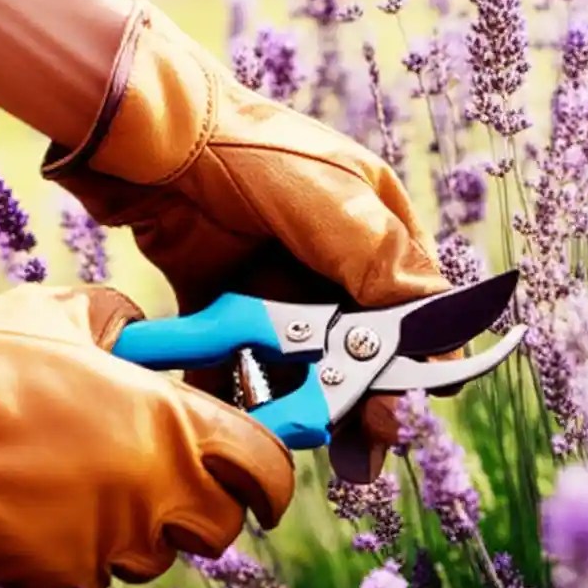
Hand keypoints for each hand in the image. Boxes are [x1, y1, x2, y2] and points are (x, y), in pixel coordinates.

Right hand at [0, 285, 293, 587]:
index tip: (266, 479)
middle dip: (205, 509)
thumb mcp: (70, 314)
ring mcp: (107, 541)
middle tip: (173, 484)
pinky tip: (45, 518)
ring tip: (89, 490)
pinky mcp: (58, 579)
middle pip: (220, 529)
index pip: (266, 468)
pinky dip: (77, 559)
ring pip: (154, 558)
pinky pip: (90, 581)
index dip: (272, 476)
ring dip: (137, 532)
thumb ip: (126, 326)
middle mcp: (153, 490)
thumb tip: (142, 335)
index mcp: (170, 424)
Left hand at [41, 0, 455, 481]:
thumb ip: (384, 266)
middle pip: (351, 346)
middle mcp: (327, 258)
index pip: (407, 309)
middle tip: (361, 450)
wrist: (149, 137)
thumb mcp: (336, 200)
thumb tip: (438, 327)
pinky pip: (230, 356)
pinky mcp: (217, 293)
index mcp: (373, 227)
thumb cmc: (251, 150)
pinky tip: (230, 423)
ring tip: (296, 444)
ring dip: (295, 404)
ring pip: (292, 360)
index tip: (398, 410)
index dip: (406, 363)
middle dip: (355, 400)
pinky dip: (228, 389)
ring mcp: (271, 278)